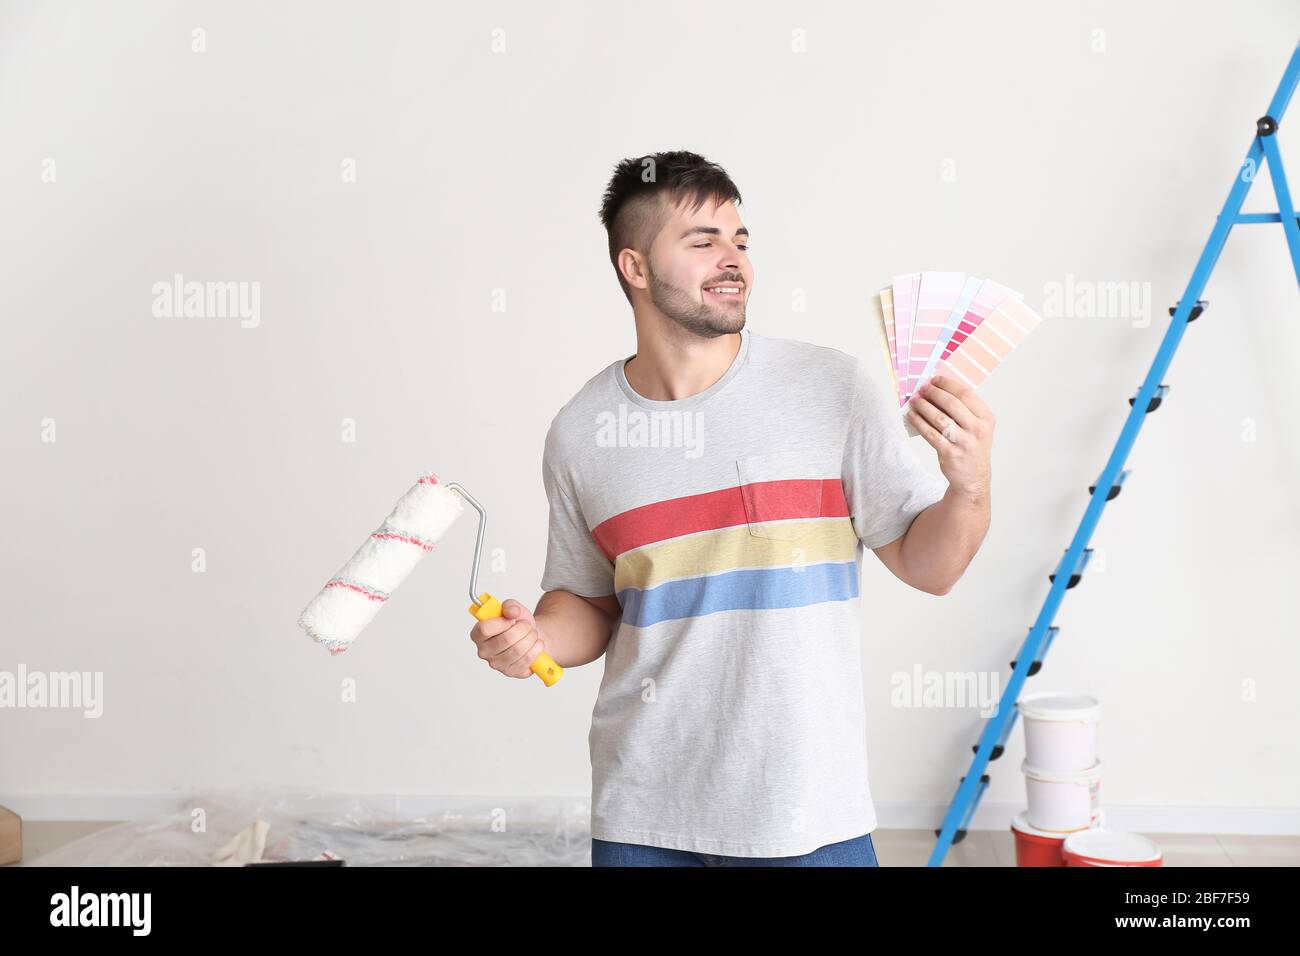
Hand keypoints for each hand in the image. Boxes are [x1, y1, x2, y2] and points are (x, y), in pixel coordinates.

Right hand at [469, 599, 550, 678]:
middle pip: (506, 639)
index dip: (501, 622)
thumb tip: (512, 611)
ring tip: (532, 633)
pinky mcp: (510, 672)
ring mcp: (496, 664)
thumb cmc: (518, 624)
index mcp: (478, 634)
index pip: (484, 629)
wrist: (532, 637)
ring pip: (518, 650)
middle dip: (523, 628)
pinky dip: (536, 648)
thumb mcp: (515, 609)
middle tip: (526, 625)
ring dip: (531, 638)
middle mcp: (484, 651)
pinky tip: (536, 643)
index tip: (512, 619)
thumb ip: (511, 605)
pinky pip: (527, 659)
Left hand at [904, 375, 993, 501]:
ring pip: (939, 418)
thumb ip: (965, 410)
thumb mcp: (978, 427)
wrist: (973, 478)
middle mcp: (978, 430)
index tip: (935, 379)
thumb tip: (939, 389)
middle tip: (922, 388)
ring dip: (924, 406)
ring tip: (914, 400)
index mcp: (986, 419)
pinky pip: (930, 434)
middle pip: (952, 404)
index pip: (966, 394)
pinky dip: (918, 422)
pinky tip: (911, 415)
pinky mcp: (950, 454)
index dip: (948, 384)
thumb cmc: (972, 447)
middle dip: (934, 393)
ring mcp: (964, 443)